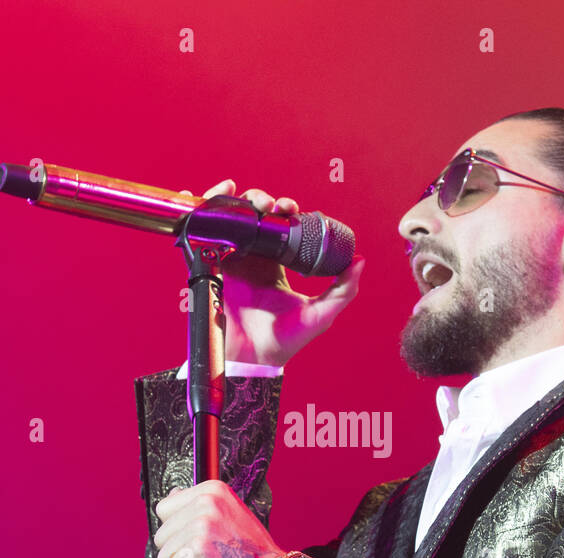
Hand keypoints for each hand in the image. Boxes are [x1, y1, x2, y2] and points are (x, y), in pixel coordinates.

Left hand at [153, 479, 286, 557]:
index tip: (204, 541)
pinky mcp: (196, 552)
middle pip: (161, 534)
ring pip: (163, 556)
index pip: (165, 509)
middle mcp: (207, 503)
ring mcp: (201, 527)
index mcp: (214, 490)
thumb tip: (173, 495)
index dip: (179, 531)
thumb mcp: (230, 517)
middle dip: (178, 552)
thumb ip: (199, 507)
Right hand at [178, 180, 365, 365]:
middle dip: (263, 200)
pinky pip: (204, 232)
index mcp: (280, 262)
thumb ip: (342, 290)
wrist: (254, 357)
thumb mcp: (321, 314)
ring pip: (233, 217)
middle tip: (272, 206)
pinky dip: (202, 209)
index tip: (291, 208)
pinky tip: (207, 194)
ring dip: (239, 200)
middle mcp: (255, 257)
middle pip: (257, 215)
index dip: (286, 210)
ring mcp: (233, 259)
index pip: (282, 225)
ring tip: (249, 198)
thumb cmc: (286, 340)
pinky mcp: (213, 264)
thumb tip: (360, 261)